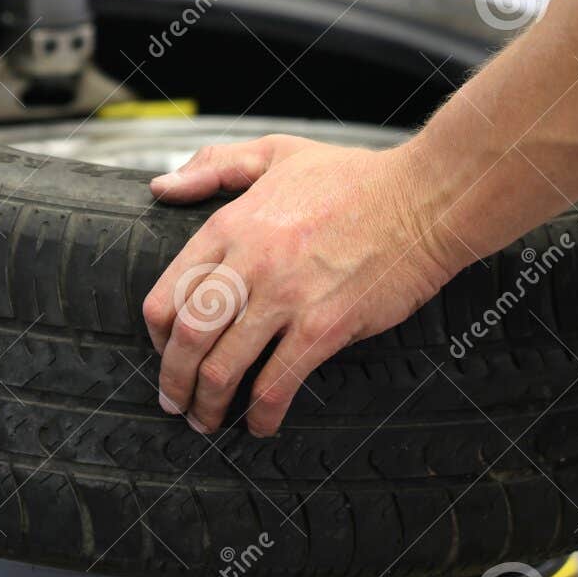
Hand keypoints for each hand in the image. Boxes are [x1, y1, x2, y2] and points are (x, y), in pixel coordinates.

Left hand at [142, 134, 449, 437]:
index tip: (163, 351)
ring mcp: (286, 297)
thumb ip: (213, 166)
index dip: (156, 336)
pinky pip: (278, 383)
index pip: (168, 292)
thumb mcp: (274, 153)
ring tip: (209, 419)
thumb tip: (162, 186)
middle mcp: (250, 262)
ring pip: (224, 367)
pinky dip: (262, 413)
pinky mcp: (324, 327)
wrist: (421, 199)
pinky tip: (260, 424)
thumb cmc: (352, 177)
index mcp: (231, 224)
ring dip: (209, 404)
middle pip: (188, 336)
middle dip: (174, 380)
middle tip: (175, 401)